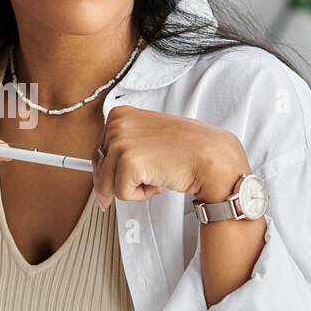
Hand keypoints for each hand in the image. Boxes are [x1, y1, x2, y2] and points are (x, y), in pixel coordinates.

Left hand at [91, 105, 249, 208]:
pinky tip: (158, 183)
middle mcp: (116, 124)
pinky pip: (121, 194)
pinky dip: (141, 196)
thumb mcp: (148, 136)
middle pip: (99, 169)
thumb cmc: (187, 148)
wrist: (211, 157)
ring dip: (133, 188)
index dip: (114, 168)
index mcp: (119, 114)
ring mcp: (120, 142)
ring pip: (108, 184)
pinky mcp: (128, 162)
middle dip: (121, 179)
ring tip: (156, 176)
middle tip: (150, 174)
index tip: (130, 171)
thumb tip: (99, 179)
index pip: (99, 151)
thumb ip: (125, 147)